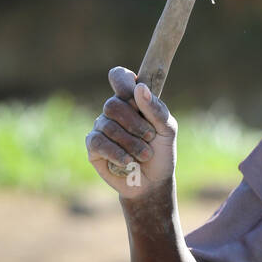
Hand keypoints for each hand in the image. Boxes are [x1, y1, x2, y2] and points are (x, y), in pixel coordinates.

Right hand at [86, 65, 176, 197]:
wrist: (153, 183)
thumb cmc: (161, 153)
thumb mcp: (167, 131)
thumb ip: (156, 110)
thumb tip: (140, 88)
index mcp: (132, 101)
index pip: (119, 77)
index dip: (123, 80)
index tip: (136, 91)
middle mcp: (114, 112)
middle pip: (113, 104)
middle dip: (135, 123)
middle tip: (150, 137)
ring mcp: (101, 128)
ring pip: (107, 125)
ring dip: (131, 142)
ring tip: (144, 155)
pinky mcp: (93, 147)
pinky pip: (98, 142)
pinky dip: (116, 153)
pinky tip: (128, 162)